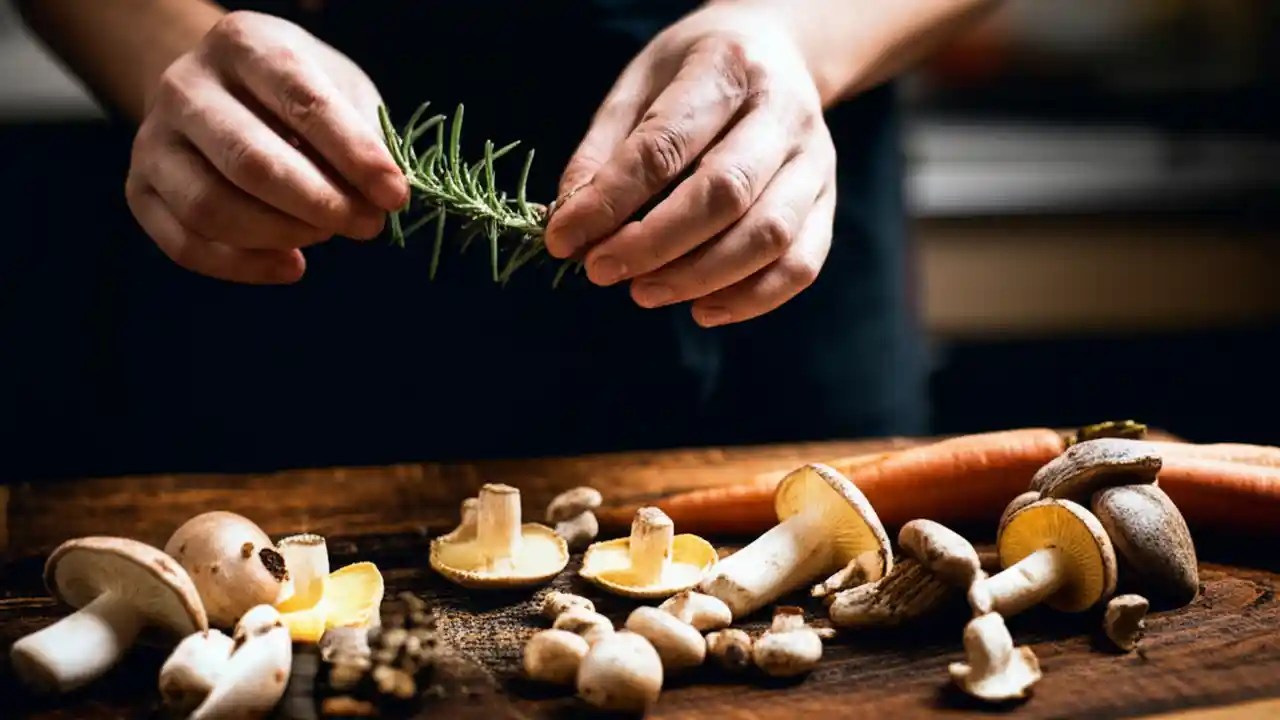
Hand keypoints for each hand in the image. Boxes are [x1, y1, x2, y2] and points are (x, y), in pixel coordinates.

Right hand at [124, 11, 406, 283]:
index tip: (395, 193)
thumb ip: (363, 135)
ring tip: (327, 234)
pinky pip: (186, 245)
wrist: (220, 92)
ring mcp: (154, 139)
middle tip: (369, 226)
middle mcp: (185, 86)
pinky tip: (293, 266)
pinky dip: (245, 267)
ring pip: (211, 208)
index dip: (354, 153)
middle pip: (249, 161)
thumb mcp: (340, 89)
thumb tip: (381, 198)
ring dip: (282, 235)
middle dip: (320, 203)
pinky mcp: (140, 190)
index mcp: (243, 44)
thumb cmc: (295, 95)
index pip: (301, 100)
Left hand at [544, 3, 835, 326]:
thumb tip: (570, 226)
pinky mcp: (828, 201)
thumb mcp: (637, 87)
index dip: (611, 200)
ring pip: (768, 235)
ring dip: (699, 277)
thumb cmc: (694, 74)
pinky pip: (800, 264)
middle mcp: (782, 111)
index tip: (564, 238)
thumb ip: (602, 154)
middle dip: (655, 244)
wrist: (778, 53)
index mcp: (726, 67)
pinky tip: (701, 308)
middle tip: (602, 271)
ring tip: (643, 292)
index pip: (665, 146)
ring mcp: (815, 160)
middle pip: (724, 194)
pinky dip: (751, 298)